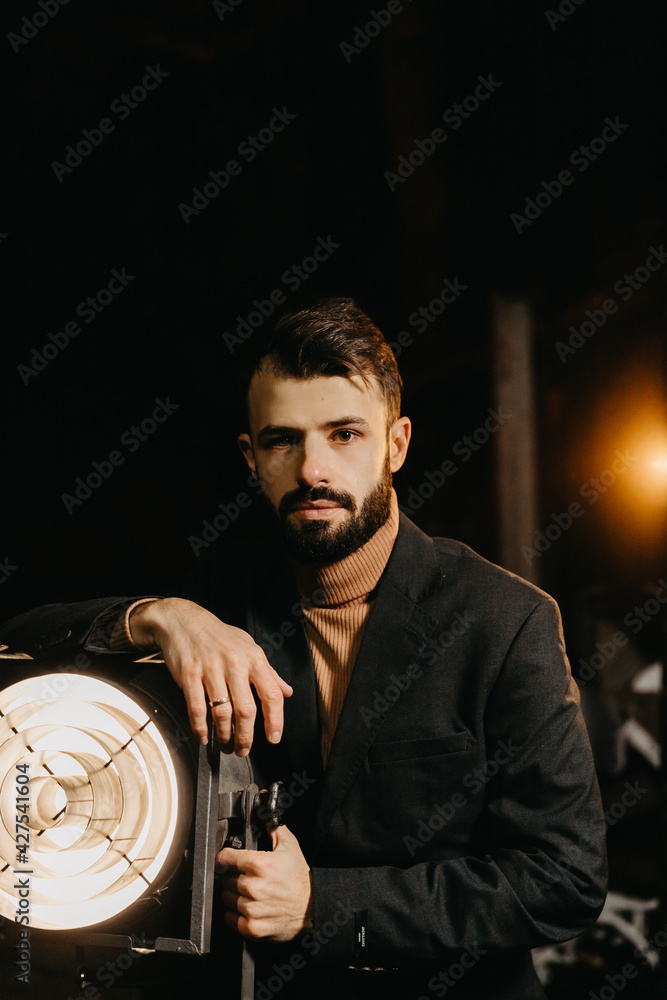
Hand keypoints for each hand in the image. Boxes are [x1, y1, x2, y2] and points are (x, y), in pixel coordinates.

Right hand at [129, 598, 292, 753]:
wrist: (184, 621)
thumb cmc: (219, 636)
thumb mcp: (249, 648)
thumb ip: (269, 673)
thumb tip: (287, 692)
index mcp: (254, 658)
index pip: (272, 694)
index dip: (275, 720)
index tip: (274, 738)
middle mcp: (235, 664)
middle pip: (246, 710)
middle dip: (246, 737)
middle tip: (244, 750)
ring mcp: (211, 669)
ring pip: (222, 712)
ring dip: (224, 736)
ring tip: (225, 745)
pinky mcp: (189, 674)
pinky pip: (196, 708)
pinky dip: (200, 728)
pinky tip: (204, 736)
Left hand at [217, 825, 312, 941]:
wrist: (312, 907)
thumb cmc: (299, 878)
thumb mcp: (289, 846)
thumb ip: (273, 827)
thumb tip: (262, 812)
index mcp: (260, 865)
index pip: (225, 858)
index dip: (226, 857)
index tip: (227, 860)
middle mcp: (254, 887)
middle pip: (225, 878)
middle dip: (233, 876)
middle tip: (246, 878)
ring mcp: (252, 908)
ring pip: (226, 898)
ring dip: (233, 895)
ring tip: (248, 893)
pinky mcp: (252, 927)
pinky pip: (229, 918)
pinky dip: (234, 914)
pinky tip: (247, 908)